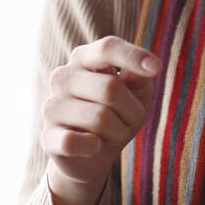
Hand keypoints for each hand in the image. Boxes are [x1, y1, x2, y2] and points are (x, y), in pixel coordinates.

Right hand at [42, 36, 158, 194]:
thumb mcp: (136, 94)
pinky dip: (94, 147)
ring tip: (111, 134)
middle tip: (128, 121)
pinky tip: (93, 146)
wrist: (90, 156)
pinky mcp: (47, 136)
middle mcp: (63, 77)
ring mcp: (51, 106)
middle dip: (132, 111)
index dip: (132, 56)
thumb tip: (142, 70)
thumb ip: (140, 78)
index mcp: (84, 59)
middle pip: (111, 88)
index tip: (156, 68)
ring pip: (100, 118)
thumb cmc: (116, 116)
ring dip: (118, 131)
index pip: (107, 47)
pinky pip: (75, 141)